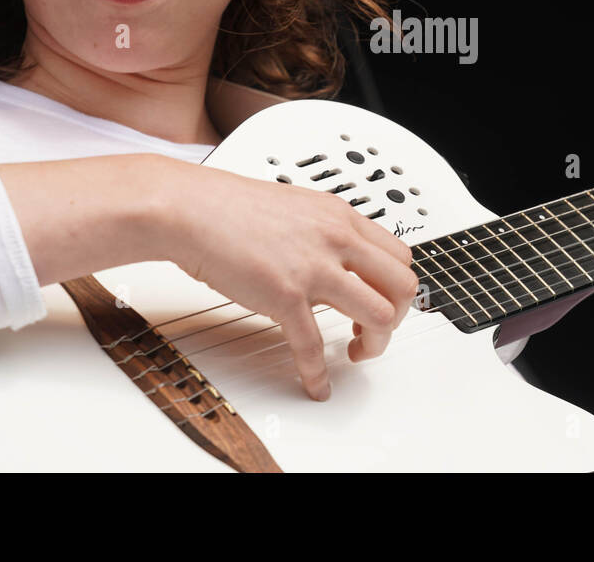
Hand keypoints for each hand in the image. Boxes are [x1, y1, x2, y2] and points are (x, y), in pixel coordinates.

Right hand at [151, 160, 418, 400]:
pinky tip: (315, 384)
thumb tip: (338, 260)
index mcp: (340, 218)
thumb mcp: (297, 209)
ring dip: (376, 345)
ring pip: (380, 315)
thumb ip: (324, 233)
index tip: (386, 302)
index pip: (400, 255)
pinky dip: (318, 373)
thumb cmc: (229, 209)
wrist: (190, 209)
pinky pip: (314, 346)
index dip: (397, 287)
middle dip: (398, 318)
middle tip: (376, 331)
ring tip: (356, 353)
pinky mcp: (285, 295)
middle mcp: (336, 240)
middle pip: (403, 285)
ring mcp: (314, 268)